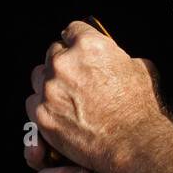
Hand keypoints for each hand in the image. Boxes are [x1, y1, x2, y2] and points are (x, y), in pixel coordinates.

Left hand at [26, 20, 165, 172]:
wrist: (132, 142)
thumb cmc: (139, 108)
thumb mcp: (139, 68)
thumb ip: (118, 57)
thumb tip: (115, 59)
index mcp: (88, 45)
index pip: (72, 30)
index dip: (76, 39)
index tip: (75, 45)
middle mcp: (64, 63)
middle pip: (53, 52)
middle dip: (64, 62)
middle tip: (76, 78)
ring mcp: (51, 89)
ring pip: (39, 76)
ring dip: (50, 83)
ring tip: (66, 96)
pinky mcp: (42, 113)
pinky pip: (33, 102)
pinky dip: (43, 107)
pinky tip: (59, 113)